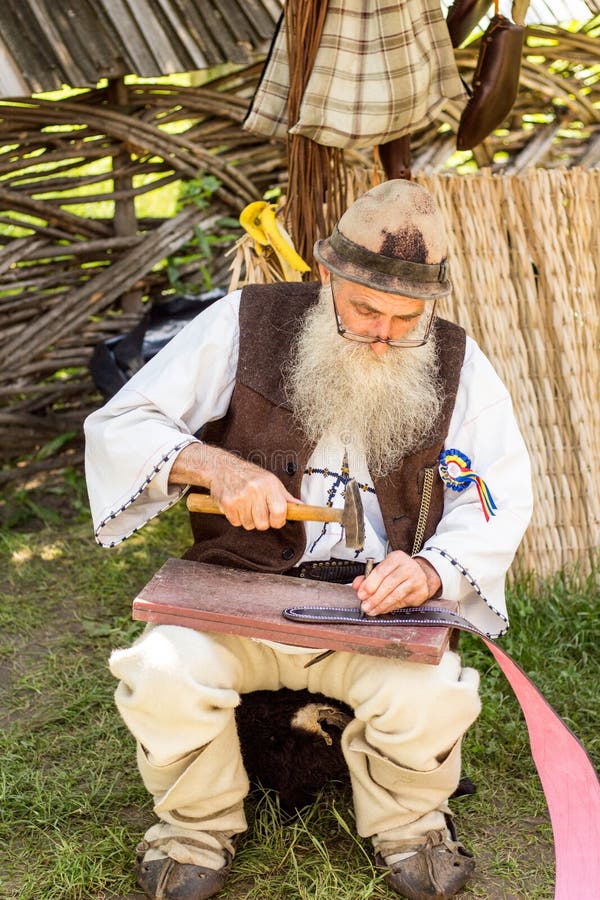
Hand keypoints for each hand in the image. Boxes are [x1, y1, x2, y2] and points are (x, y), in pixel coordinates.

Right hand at [169, 443, 299, 529]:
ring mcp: (240, 497)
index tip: (276, 519)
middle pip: (263, 524)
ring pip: (249, 525)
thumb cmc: (249, 475)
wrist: (222, 468)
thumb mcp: (271, 481)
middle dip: (263, 522)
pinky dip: (237, 518)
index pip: (279, 511)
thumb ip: (285, 496)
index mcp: (269, 484)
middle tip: (259, 511)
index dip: (279, 520)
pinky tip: (237, 506)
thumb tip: (300, 506)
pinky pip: (236, 523)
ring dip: (249, 520)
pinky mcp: (227, 504)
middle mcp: (255, 490)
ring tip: (247, 506)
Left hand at [352, 551, 440, 615]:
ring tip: (371, 611)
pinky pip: (402, 602)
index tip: (361, 595)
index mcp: (397, 558)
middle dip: (374, 597)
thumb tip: (356, 587)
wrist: (422, 573)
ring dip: (381, 605)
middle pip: (389, 584)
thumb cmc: (398, 571)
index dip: (370, 584)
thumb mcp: (383, 568)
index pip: (381, 571)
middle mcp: (408, 567)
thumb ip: (368, 577)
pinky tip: (382, 610)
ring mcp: (417, 580)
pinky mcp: (421, 592)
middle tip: (365, 606)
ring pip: (396, 595)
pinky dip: (390, 608)